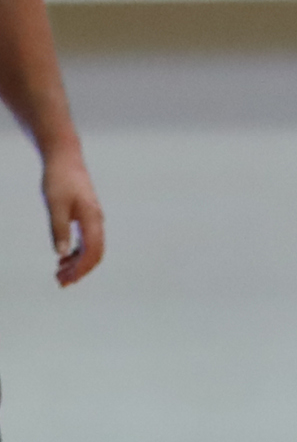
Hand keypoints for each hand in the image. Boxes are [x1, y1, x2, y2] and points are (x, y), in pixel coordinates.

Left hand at [42, 149, 103, 285]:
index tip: (67, 280)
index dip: (81, 269)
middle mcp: (97, 221)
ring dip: (77, 263)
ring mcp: (93, 219)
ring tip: (59, 273)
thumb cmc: (59, 179)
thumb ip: (58, 229)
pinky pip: (86, 240)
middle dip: (80, 270)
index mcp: (92, 219)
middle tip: (61, 282)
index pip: (92, 251)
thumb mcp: (55, 205)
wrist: (65, 159)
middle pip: (94, 253)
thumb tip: (60, 253)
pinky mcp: (86, 216)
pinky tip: (63, 258)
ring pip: (90, 248)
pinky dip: (76, 252)